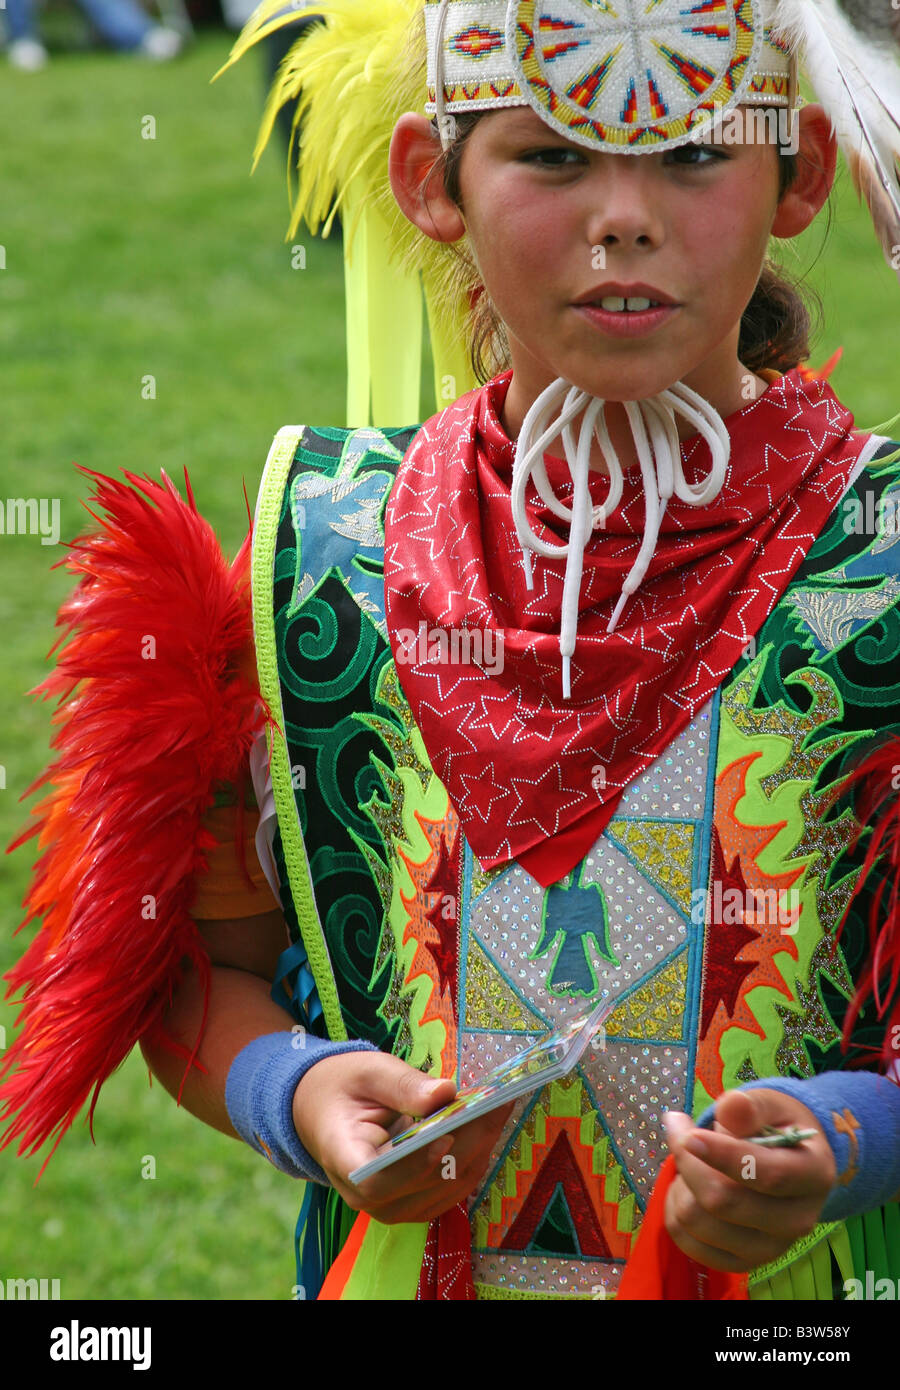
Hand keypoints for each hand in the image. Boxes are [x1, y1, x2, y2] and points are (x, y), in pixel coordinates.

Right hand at [292, 1051, 513, 1223]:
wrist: (326, 1111)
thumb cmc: (343, 1088)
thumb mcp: (368, 1073)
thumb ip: (404, 1085)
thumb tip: (445, 1092)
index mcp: (346, 1162)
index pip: (380, 1181)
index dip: (416, 1165)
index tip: (446, 1136)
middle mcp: (370, 1198)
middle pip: (428, 1180)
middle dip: (468, 1139)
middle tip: (498, 1100)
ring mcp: (395, 1206)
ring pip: (450, 1185)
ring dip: (479, 1146)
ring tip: (499, 1105)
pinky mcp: (417, 1203)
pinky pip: (455, 1187)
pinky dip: (475, 1155)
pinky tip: (487, 1123)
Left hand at [662, 1088, 836, 1272]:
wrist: (790, 1162)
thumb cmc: (777, 1127)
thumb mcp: (770, 1105)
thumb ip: (750, 1107)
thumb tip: (731, 1106)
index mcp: (813, 1174)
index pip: (765, 1173)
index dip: (723, 1155)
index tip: (690, 1136)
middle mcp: (799, 1221)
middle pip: (723, 1200)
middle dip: (689, 1162)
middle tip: (681, 1133)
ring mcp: (771, 1248)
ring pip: (698, 1222)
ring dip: (680, 1185)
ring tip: (690, 1161)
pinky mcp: (744, 1263)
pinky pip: (689, 1244)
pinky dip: (675, 1211)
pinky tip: (688, 1188)